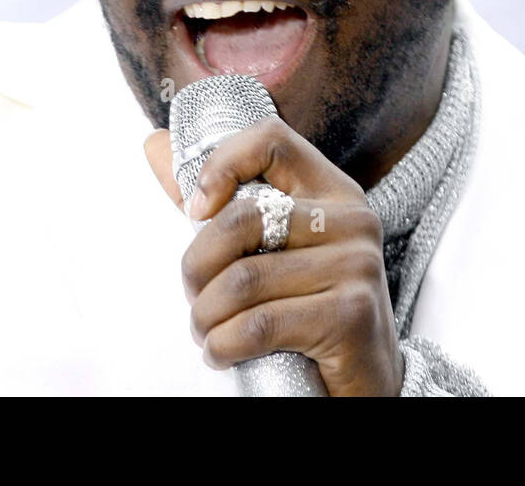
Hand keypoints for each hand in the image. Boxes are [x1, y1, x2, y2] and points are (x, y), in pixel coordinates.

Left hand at [144, 117, 402, 395]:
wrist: (369, 383)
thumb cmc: (312, 310)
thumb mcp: (275, 249)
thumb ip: (219, 199)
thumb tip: (155, 145)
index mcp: (334, 193)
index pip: (272, 141)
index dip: (221, 164)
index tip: (196, 210)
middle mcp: (352, 221)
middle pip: (242, 218)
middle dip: (198, 267)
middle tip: (196, 297)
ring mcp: (356, 266)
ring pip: (243, 280)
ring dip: (206, 317)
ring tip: (207, 333)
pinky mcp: (350, 316)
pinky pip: (258, 324)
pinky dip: (223, 346)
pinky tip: (222, 354)